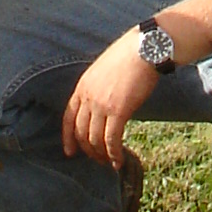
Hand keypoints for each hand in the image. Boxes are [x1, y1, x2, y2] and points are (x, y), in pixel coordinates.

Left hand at [61, 36, 158, 167]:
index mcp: (82, 86)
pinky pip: (111, 140)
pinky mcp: (118, 111)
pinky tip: (118, 161)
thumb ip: (98, 89)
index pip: (68, 118)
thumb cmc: (128, 57)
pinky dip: (114, 154)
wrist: (143, 50)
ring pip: (95, 139)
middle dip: (88, 150)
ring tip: (109, 162)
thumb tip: (103, 107)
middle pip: (81, 132)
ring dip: (101, 155)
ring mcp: (101, 105)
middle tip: (97, 159)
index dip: (68, 138)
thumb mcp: (103, 71)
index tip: (70, 152)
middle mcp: (88, 97)